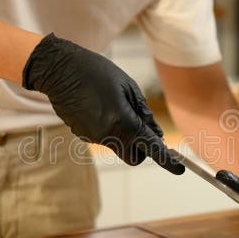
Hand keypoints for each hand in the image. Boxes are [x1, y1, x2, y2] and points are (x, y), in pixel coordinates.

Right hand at [22, 34, 183, 174]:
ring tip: (112, 103)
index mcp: (121, 121)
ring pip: (118, 145)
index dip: (167, 160)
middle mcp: (107, 135)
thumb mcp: (128, 86)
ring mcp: (92, 137)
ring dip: (123, 132)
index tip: (180, 168)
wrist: (58, 69)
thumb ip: (143, 113)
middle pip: (133, 155)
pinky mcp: (82, 135)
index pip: (150, 147)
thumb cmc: (96, 71)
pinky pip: (103, 137)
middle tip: (141, 125)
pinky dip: (108, 127)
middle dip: (141, 148)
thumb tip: (155, 133)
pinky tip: (98, 105)